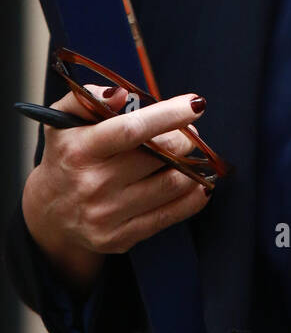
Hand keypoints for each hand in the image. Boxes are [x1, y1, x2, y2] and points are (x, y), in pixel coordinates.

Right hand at [22, 84, 212, 295]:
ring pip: (171, 185)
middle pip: (159, 156)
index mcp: (79, 151)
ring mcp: (107, 215)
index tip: (194, 104)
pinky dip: (194, 196)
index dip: (168, 115)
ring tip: (192, 154)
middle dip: (184, 138)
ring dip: (193, 165)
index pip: (131, 129)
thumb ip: (87, 98)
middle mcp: (92, 185)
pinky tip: (198, 181)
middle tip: (190, 132)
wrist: (50, 210)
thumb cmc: (67, 154)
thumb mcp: (63, 119)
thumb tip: (120, 94)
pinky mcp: (120, 238)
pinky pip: (171, 215)